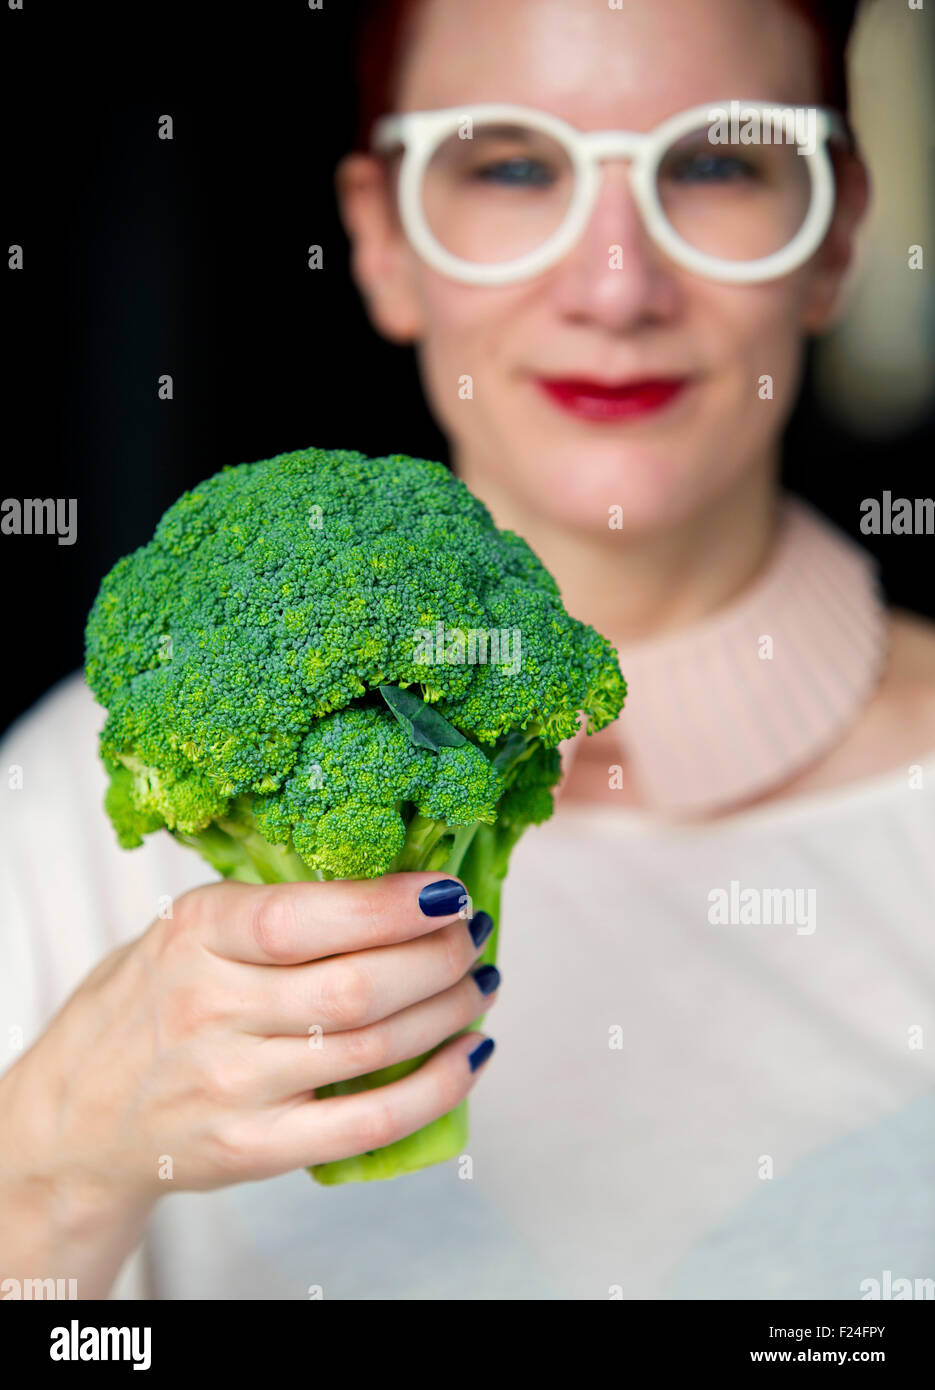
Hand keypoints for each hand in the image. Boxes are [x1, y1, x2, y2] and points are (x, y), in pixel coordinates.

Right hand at [0, 874, 497, 1292]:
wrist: (81, 1114)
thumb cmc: (155, 1002)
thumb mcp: (191, 929)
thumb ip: (275, 907)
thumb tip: (402, 882)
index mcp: (199, 935)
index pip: (305, 916)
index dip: (392, 904)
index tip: (448, 892)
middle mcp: (213, 1009)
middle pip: (357, 986)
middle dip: (439, 958)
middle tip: (472, 937)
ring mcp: (235, 1086)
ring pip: (376, 1049)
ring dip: (450, 1012)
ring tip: (479, 985)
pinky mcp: (256, 1148)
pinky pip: (370, 1124)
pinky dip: (438, 1088)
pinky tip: (469, 1055)